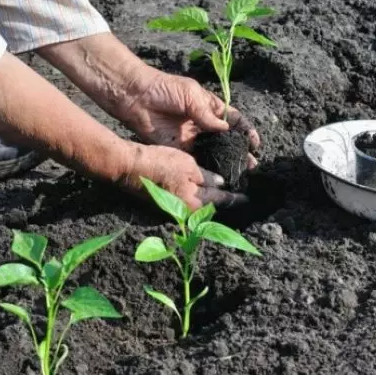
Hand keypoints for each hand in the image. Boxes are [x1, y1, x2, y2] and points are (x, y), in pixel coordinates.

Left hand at [120, 69, 259, 167]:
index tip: (255, 142)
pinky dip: (208, 166)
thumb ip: (208, 114)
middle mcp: (203, 123)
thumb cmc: (165, 89)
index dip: (246, 130)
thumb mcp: (191, 95)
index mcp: (210, 107)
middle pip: (227, 139)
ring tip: (241, 172)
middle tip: (252, 164)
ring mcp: (192, 137)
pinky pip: (197, 159)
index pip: (233, 120)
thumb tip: (226, 129)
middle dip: (240, 150)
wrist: (136, 97)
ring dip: (227, 161)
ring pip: (214, 151)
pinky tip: (219, 174)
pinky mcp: (179, 148)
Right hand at [121, 144, 248, 210]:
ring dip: (209, 198)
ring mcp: (173, 208)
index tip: (247, 198)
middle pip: (210, 206)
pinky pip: (186, 200)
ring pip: (198, 203)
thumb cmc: (158, 164)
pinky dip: (195, 195)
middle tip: (237, 193)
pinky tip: (199, 187)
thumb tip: (221, 183)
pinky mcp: (164, 202)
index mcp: (194, 203)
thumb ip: (207, 176)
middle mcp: (185, 210)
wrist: (127, 167)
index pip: (221, 200)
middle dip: (223, 200)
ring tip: (222, 190)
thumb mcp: (188, 165)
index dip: (235, 198)